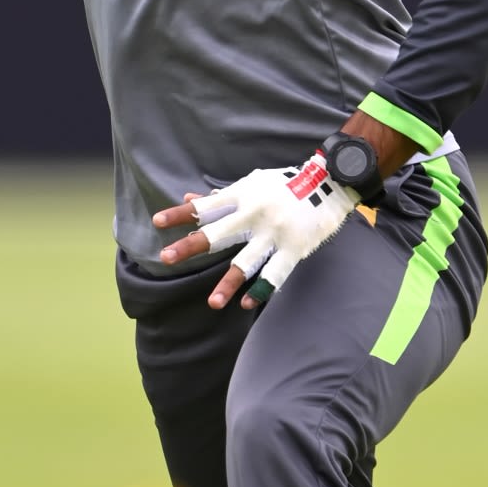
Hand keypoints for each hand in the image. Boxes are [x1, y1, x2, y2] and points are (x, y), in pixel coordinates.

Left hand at [153, 154, 358, 309]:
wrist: (330, 183)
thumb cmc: (284, 184)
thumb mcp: (252, 184)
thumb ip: (221, 197)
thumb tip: (188, 198)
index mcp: (243, 197)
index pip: (205, 207)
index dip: (181, 214)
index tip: (158, 222)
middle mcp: (255, 215)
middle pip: (218, 233)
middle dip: (190, 246)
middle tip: (166, 258)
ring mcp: (275, 234)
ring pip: (247, 262)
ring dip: (228, 283)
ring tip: (212, 303)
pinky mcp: (294, 248)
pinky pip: (275, 274)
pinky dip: (261, 290)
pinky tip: (247, 304)